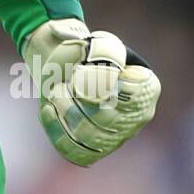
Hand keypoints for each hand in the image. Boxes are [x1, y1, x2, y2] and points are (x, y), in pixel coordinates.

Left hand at [22, 17, 160, 166]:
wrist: (71, 70)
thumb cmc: (89, 55)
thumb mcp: (97, 44)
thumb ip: (99, 50)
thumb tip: (89, 62)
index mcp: (146, 87)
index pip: (132, 94)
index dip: (102, 85)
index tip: (80, 73)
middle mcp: (137, 116)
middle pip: (107, 119)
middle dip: (78, 100)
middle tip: (63, 85)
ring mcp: (117, 137)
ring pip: (89, 137)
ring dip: (65, 112)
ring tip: (55, 93)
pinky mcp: (95, 149)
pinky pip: (75, 150)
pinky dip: (57, 130)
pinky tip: (47, 110)